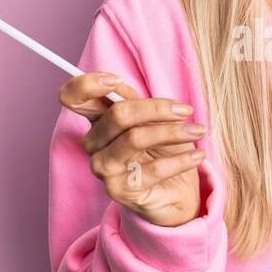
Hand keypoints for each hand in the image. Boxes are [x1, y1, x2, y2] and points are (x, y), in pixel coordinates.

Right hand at [57, 71, 205, 227]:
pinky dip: (181, 160)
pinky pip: (153, 169)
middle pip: (116, 114)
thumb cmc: (162, 150)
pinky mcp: (120, 191)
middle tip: (186, 110)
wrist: (175, 192)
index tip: (115, 80)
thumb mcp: (151, 120)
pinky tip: (198, 156)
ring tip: (198, 131)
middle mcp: (94, 144)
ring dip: (173, 132)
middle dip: (156, 108)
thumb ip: (134, 101)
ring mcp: (104, 169)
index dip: (87, 84)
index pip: (72, 98)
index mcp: (98, 120)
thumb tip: (118, 84)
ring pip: (134, 138)